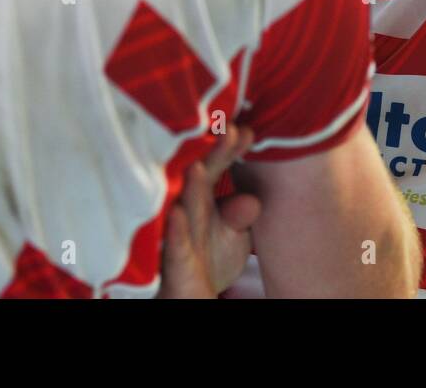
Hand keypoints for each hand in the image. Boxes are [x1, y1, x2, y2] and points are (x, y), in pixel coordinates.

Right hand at [157, 125, 259, 297]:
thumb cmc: (209, 255)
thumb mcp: (234, 235)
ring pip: (182, 205)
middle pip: (200, 176)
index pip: (218, 165)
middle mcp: (185, 206)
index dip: (231, 148)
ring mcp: (177, 231)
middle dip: (213, 155)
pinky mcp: (174, 261)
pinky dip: (175, 231)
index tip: (247, 132)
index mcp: (202, 194)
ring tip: (199, 165)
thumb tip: (251, 201)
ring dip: (190, 187)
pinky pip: (174, 245)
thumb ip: (242, 215)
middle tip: (229, 130)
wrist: (187, 294)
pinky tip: (176, 214)